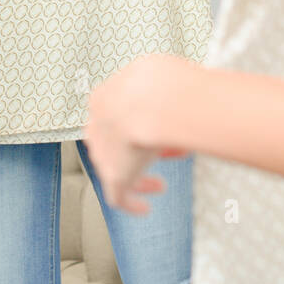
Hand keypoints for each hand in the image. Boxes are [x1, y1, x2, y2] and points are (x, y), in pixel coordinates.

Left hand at [83, 53, 193, 211]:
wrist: (153, 100)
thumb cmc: (162, 83)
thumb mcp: (160, 74)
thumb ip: (164, 82)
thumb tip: (186, 83)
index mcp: (104, 99)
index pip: (118, 113)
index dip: (143, 121)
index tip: (164, 126)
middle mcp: (98, 127)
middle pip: (115, 141)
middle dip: (140, 147)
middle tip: (165, 152)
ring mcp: (103, 153)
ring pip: (117, 169)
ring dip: (138, 176)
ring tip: (159, 185)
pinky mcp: (114, 177)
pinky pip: (119, 197)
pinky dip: (132, 203)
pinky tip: (144, 209)